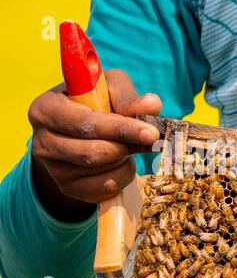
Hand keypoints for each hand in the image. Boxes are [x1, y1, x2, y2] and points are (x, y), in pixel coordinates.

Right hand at [27, 69, 159, 218]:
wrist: (77, 133)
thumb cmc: (94, 102)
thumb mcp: (109, 90)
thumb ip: (128, 97)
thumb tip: (152, 104)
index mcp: (45, 109)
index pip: (85, 124)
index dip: (120, 129)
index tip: (151, 132)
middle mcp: (42, 141)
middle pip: (94, 151)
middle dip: (128, 145)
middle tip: (152, 139)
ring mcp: (53, 168)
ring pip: (103, 169)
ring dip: (125, 157)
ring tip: (127, 145)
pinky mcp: (68, 188)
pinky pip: (107, 187)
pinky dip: (124, 175)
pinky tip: (121, 161)